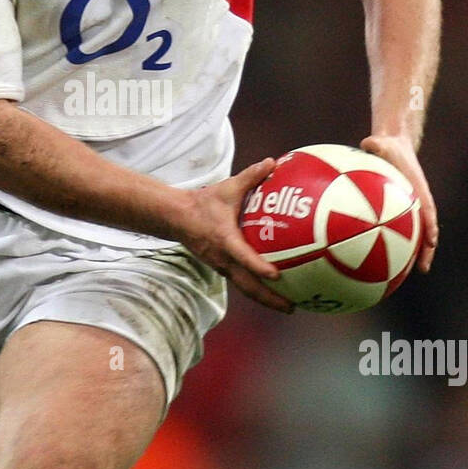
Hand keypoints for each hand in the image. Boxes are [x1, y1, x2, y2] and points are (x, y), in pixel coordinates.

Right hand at [176, 159, 294, 312]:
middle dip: (269, 298)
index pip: (243, 257)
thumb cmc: (203, 202)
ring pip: (245, 289)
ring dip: (265, 299)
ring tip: (288, 306)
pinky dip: (257, 290)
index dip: (259, 267)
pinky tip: (274, 292)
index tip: (276, 275)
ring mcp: (221, 266)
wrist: (176, 217)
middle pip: (248, 286)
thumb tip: (271, 162)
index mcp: (225, 240)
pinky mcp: (221, 268)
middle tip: (291, 307)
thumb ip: (250, 176)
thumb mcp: (227, 188)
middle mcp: (223, 258)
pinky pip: (242, 283)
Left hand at [360, 133, 437, 272]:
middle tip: (423, 268)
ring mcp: (409, 208)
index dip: (430, 227)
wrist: (393, 146)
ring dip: (413, 253)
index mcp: (417, 189)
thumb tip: (366, 143)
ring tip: (405, 274)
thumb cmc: (387, 146)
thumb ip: (376, 144)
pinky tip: (380, 261)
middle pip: (425, 230)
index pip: (428, 210)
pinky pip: (399, 231)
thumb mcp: (381, 142)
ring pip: (414, 235)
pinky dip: (395, 246)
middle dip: (426, 250)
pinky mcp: (399, 212)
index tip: (431, 242)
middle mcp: (417, 202)